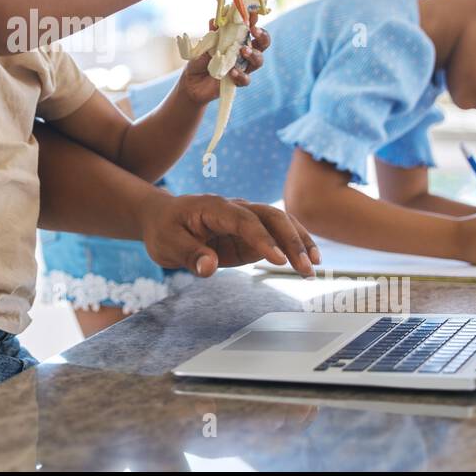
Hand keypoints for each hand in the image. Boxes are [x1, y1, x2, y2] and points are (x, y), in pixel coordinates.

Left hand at [138, 193, 319, 277]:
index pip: (244, 220)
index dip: (262, 239)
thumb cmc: (164, 228)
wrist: (162, 217)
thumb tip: (209, 268)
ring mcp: (245, 220)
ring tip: (313, 267)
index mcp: (214, 207)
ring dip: (299, 242)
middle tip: (304, 267)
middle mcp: (235, 208)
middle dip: (291, 240)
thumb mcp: (167, 244)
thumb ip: (190, 255)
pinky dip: (294, 246)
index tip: (278, 260)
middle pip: (270, 216)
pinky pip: (277, 235)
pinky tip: (307, 261)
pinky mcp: (250, 234)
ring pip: (280, 223)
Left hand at [178, 26, 269, 103]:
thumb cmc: (202, 59)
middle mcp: (245, 53)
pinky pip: (246, 79)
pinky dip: (241, 75)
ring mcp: (243, 67)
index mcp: (240, 40)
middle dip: (262, 36)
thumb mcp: (205, 44)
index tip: (252, 12)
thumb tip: (214, 20)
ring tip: (243, 50)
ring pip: (258, 61)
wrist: (193, 81)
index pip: (252, 28)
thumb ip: (212, 33)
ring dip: (253, 54)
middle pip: (263, 44)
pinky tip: (233, 71)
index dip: (254, 20)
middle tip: (254, 30)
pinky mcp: (238, 81)